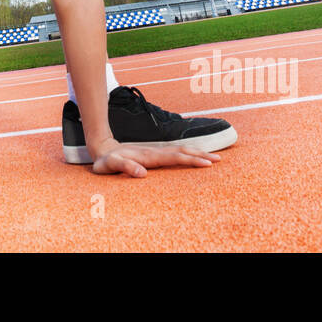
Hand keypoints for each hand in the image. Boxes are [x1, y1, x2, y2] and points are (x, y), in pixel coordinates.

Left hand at [90, 143, 220, 177]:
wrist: (102, 148)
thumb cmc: (106, 160)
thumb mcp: (110, 165)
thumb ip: (125, 167)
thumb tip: (142, 173)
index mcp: (149, 156)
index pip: (174, 157)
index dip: (190, 159)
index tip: (206, 163)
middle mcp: (154, 152)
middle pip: (181, 151)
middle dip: (200, 155)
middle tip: (218, 160)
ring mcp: (155, 152)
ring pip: (179, 151)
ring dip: (196, 153)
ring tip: (213, 158)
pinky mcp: (154, 154)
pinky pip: (174, 154)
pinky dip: (187, 154)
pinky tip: (195, 156)